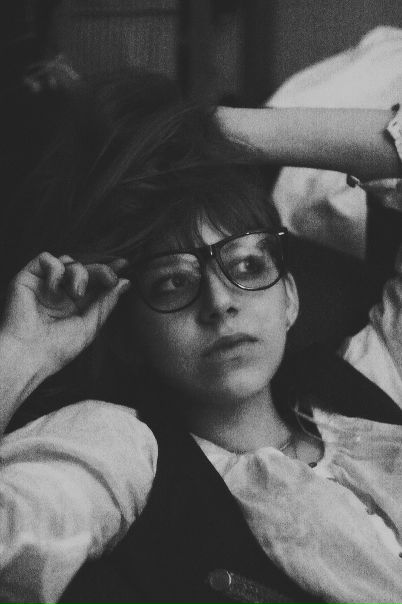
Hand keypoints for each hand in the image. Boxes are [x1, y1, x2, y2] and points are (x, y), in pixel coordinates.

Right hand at [0, 252, 130, 379]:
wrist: (27, 354)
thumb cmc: (57, 348)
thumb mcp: (90, 326)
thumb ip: (106, 303)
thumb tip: (126, 283)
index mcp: (76, 305)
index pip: (95, 282)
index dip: (109, 272)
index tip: (125, 265)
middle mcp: (61, 293)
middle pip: (85, 268)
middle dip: (100, 270)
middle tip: (109, 277)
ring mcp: (45, 284)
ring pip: (68, 261)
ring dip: (79, 273)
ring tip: (76, 293)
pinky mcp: (28, 277)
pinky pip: (46, 259)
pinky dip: (56, 270)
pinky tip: (54, 289)